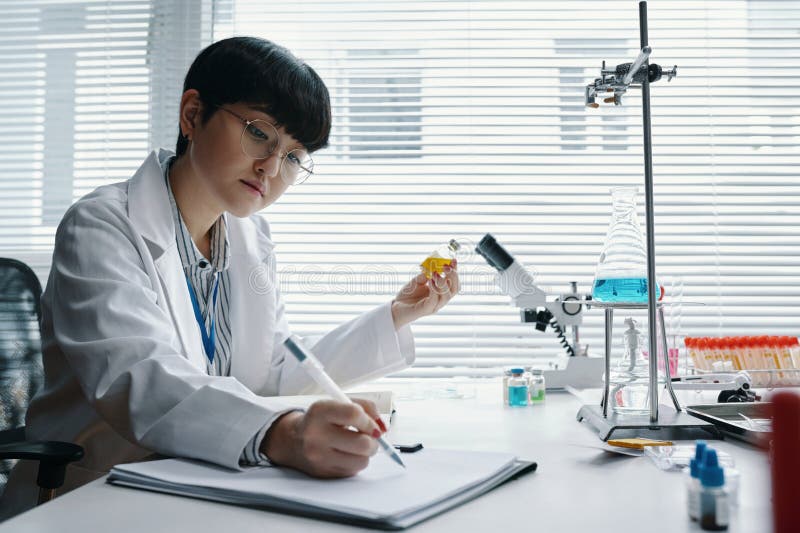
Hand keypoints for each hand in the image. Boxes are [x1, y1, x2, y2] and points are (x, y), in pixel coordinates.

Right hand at [261, 398, 385, 477]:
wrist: (293, 440)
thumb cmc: (323, 420)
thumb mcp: (339, 404)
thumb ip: (365, 408)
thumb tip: (382, 427)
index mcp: (320, 412)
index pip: (354, 414)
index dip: (369, 421)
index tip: (373, 425)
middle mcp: (316, 435)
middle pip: (362, 443)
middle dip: (373, 441)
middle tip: (370, 437)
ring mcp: (318, 457)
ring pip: (362, 461)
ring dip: (365, 454)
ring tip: (356, 446)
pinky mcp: (323, 473)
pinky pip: (353, 471)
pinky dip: (355, 462)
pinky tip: (345, 454)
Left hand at [391, 259, 459, 329]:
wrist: (396, 306)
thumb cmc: (408, 295)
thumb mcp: (417, 281)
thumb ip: (426, 275)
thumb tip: (433, 267)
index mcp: (440, 293)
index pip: (454, 283)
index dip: (455, 271)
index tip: (453, 260)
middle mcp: (440, 300)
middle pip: (455, 289)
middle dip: (453, 276)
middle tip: (446, 266)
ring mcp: (434, 306)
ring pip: (447, 296)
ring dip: (443, 282)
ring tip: (435, 273)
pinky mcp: (426, 310)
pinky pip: (434, 300)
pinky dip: (434, 289)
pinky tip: (430, 281)